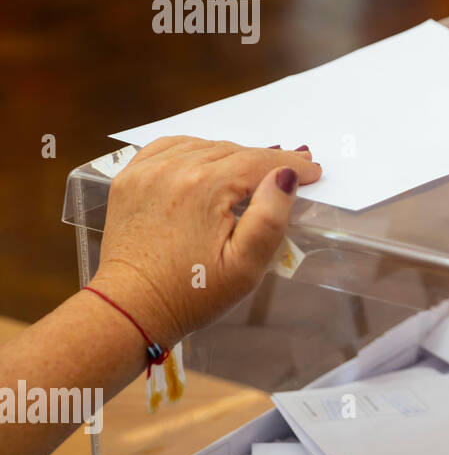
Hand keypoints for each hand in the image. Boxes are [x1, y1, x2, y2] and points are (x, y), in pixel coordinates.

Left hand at [88, 138, 322, 347]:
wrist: (131, 308)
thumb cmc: (192, 293)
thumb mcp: (246, 267)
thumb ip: (270, 217)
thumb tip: (285, 175)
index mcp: (204, 187)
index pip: (259, 162)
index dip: (290, 164)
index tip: (312, 170)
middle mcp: (173, 169)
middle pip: (234, 151)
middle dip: (265, 160)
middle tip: (292, 168)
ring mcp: (147, 171)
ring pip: (205, 146)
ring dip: (233, 154)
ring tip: (254, 169)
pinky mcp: (130, 178)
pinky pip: (170, 147)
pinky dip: (195, 149)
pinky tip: (209, 160)